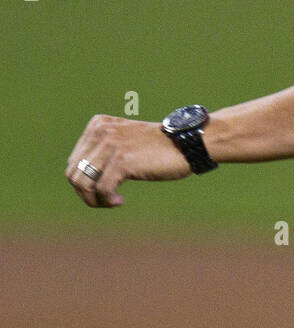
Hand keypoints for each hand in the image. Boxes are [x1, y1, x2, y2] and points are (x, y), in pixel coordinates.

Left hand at [66, 115, 190, 207]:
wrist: (186, 143)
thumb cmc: (159, 147)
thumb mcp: (126, 141)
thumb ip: (104, 149)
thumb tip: (81, 177)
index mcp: (98, 125)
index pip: (74, 162)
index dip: (84, 182)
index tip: (103, 190)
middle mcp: (100, 132)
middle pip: (74, 173)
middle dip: (85, 193)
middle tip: (105, 200)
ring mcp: (110, 146)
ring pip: (83, 182)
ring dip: (94, 200)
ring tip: (111, 202)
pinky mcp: (121, 161)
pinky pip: (101, 189)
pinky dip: (107, 201)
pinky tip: (119, 201)